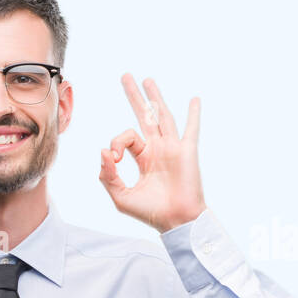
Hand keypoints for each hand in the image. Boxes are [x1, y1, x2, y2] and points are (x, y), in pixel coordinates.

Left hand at [99, 73, 206, 232]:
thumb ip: (107, 175)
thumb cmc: (151, 212)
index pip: (125, 138)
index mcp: (144, 158)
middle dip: (134, 96)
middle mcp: (158, 150)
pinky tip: (194, 100)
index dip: (115, 144)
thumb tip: (103, 150)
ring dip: (155, 97)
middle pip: (144, 116)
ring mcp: (173, 149)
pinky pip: (190, 129)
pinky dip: (193, 114)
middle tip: (126, 76)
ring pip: (163, 116)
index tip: (113, 160)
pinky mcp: (186, 152)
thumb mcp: (121, 196)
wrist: (176, 221)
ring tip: (147, 79)